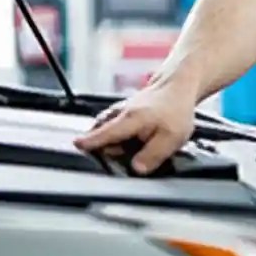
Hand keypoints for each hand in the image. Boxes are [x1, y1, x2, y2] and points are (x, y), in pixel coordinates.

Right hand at [73, 78, 197, 174]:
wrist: (179, 86)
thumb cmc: (176, 111)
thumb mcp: (170, 139)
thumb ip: (152, 155)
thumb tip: (136, 169)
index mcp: (130, 119)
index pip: (106, 133)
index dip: (91, 142)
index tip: (76, 145)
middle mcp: (122, 113)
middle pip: (101, 130)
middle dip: (95, 143)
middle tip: (97, 157)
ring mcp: (122, 110)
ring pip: (105, 126)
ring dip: (103, 138)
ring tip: (108, 151)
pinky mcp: (125, 110)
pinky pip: (112, 123)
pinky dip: (111, 132)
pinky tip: (122, 142)